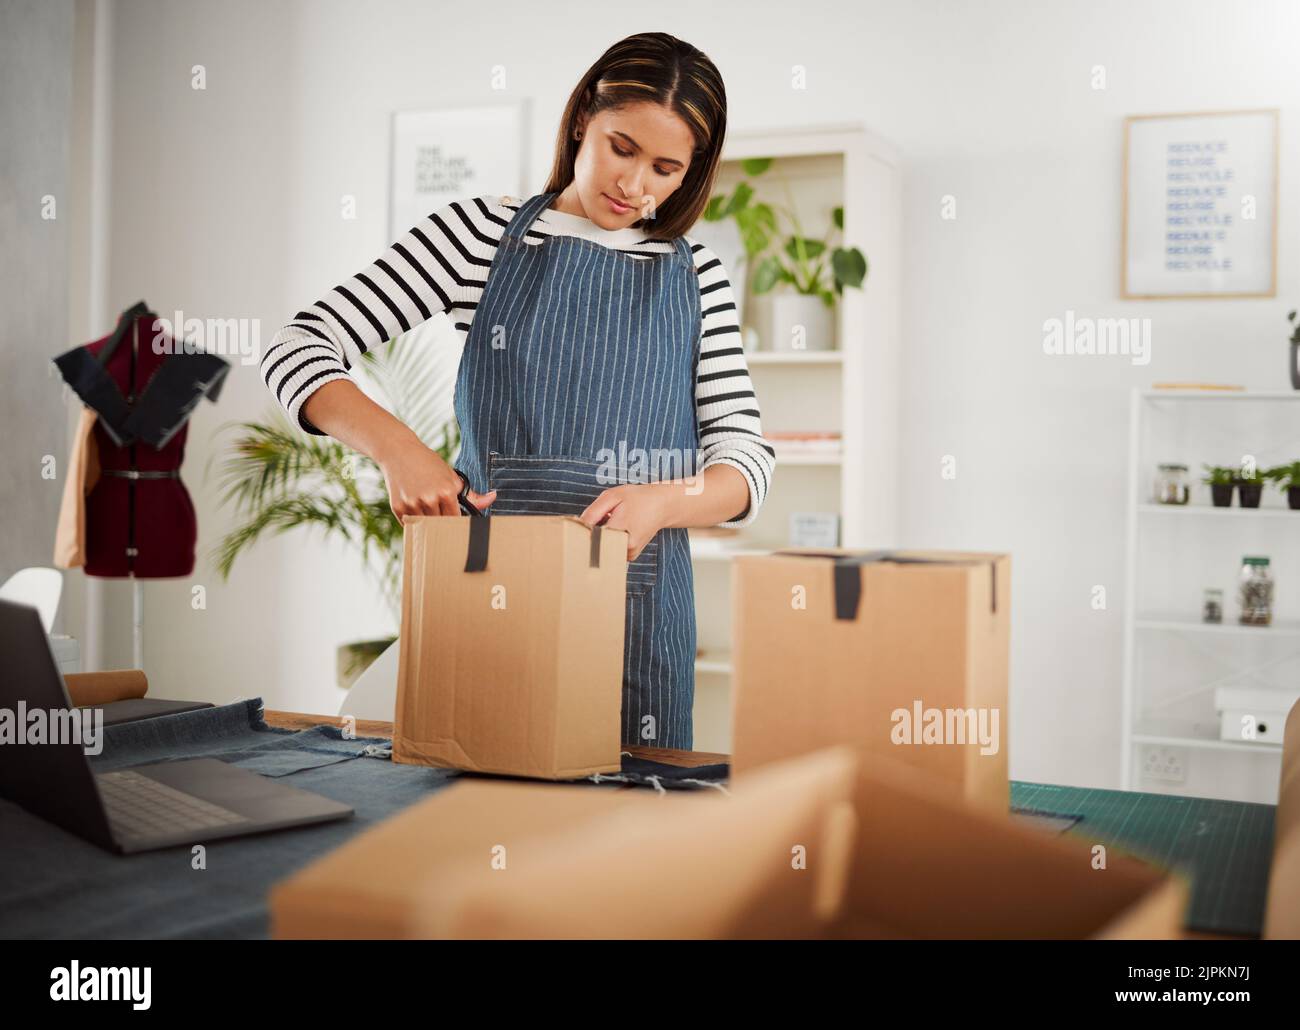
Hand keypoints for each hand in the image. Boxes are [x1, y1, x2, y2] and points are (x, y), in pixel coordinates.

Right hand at [377, 436, 495, 519]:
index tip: (454, 520)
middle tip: (439, 512)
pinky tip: (414, 505)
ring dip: (427, 521)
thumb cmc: (429, 464)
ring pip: (425, 526)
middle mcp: (429, 499)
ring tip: (425, 505)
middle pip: (441, 525)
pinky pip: (410, 524)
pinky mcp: (398, 508)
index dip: (456, 521)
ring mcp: (412, 504)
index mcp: (447, 491)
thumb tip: (493, 498)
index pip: (457, 520)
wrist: (399, 452)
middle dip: (442, 521)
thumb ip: (472, 494)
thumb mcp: (452, 476)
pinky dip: (414, 520)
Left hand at [579, 483, 671, 560]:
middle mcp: (625, 547)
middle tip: (601, 519)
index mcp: (620, 530)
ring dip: (602, 538)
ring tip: (612, 522)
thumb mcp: (613, 496)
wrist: (663, 506)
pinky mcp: (631, 556)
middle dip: (592, 534)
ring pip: (604, 549)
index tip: (581, 526)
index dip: (582, 532)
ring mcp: (629, 554)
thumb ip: (593, 511)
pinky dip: (610, 541)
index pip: (590, 539)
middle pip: (595, 546)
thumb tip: (577, 526)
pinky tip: (618, 528)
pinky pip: (612, 551)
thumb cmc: (637, 498)